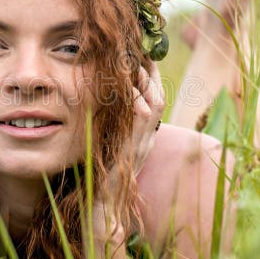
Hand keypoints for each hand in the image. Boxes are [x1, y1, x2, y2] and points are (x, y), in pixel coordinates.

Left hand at [93, 63, 164, 238]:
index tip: (143, 61)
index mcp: (144, 139)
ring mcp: (143, 143)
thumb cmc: (99, 176)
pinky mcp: (134, 146)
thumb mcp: (108, 147)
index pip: (156, 103)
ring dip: (145, 82)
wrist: (103, 204)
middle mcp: (147, 139)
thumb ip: (111, 130)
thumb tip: (102, 107)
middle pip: (160, 98)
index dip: (151, 81)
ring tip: (136, 64)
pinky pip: (142, 116)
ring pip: (155, 104)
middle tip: (142, 54)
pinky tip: (127, 88)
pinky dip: (136, 99)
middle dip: (152, 74)